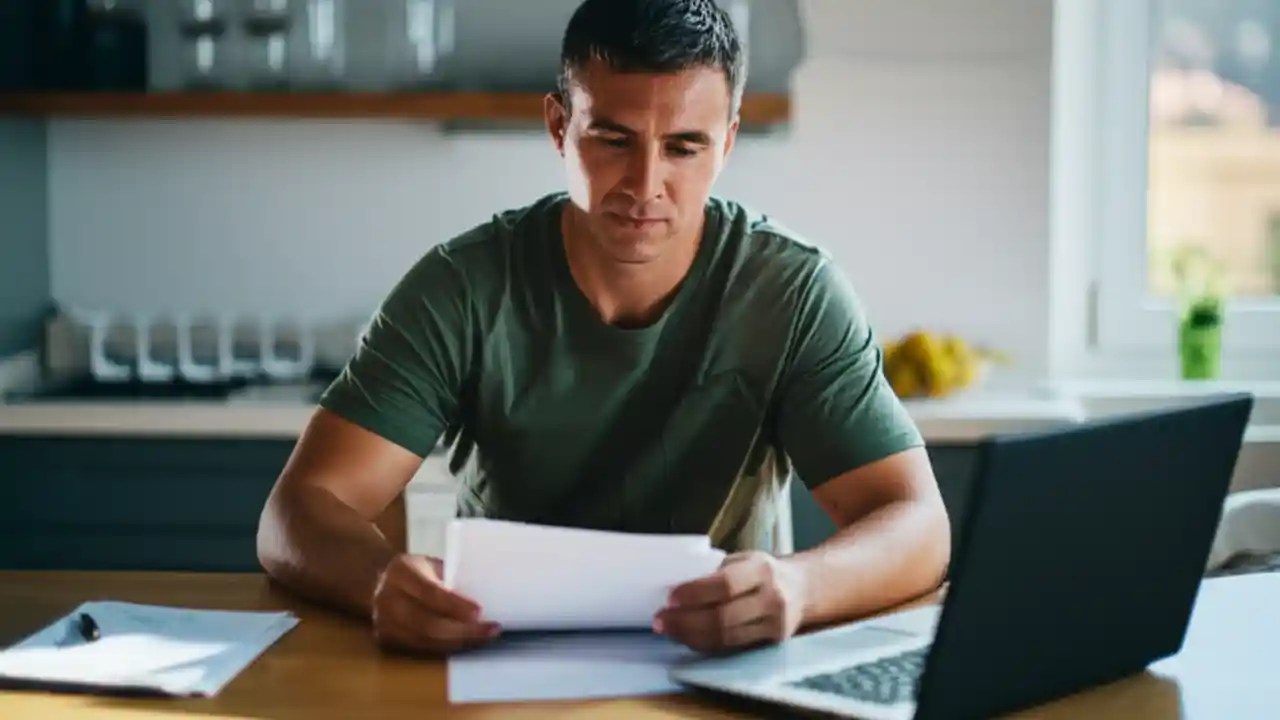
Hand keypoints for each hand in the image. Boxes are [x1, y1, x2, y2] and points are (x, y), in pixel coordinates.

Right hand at [371, 554, 500, 655]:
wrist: (380, 582)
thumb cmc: (417, 571)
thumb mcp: (431, 565)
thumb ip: (451, 579)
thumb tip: (488, 596)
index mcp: (401, 572)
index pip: (429, 592)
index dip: (455, 605)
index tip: (480, 613)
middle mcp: (387, 598)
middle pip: (427, 622)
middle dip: (462, 630)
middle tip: (490, 630)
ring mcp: (383, 622)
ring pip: (425, 639)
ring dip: (458, 642)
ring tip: (484, 637)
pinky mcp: (386, 639)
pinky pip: (421, 648)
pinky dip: (446, 647)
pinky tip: (465, 643)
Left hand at [654, 552, 807, 653]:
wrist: (804, 589)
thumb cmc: (763, 572)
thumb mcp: (744, 560)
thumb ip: (716, 572)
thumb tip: (676, 586)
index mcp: (762, 570)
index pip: (726, 585)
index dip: (695, 593)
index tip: (670, 597)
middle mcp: (772, 599)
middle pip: (723, 618)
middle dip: (685, 621)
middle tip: (660, 619)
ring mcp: (774, 625)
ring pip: (725, 638)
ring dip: (690, 636)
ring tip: (668, 629)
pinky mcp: (770, 644)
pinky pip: (731, 647)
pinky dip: (705, 644)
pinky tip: (687, 637)